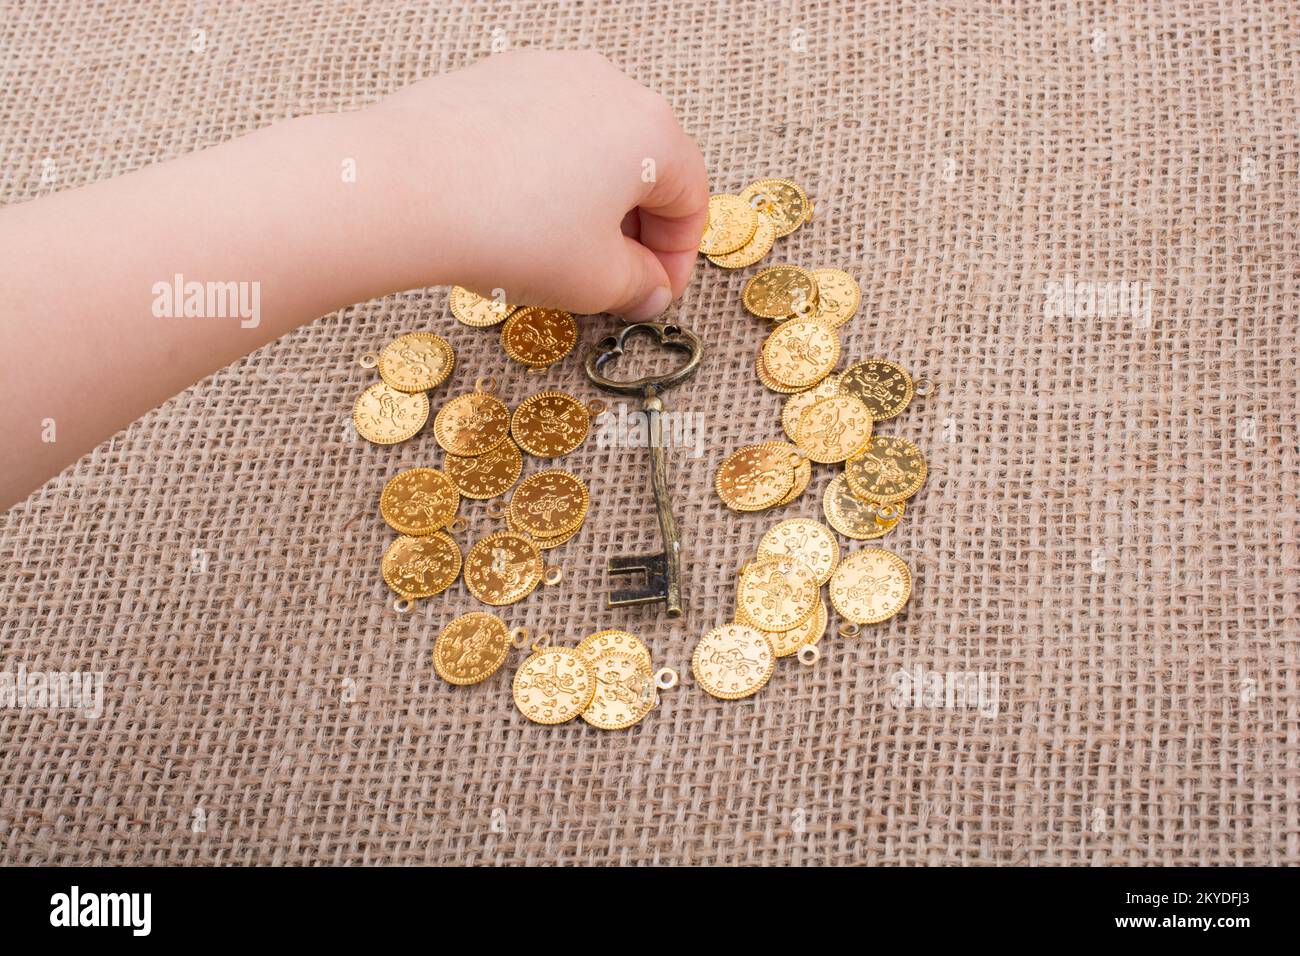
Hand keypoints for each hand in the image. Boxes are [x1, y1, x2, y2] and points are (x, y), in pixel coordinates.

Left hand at [369, 50, 708, 319]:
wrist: (404, 189)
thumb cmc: (512, 233)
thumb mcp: (595, 281)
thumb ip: (639, 287)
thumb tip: (648, 288)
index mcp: (651, 131)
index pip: (690, 200)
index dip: (677, 259)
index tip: (653, 294)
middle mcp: (609, 86)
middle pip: (644, 167)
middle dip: (636, 230)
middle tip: (613, 281)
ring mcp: (550, 73)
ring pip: (592, 146)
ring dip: (590, 202)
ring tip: (558, 252)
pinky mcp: (498, 77)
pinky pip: (542, 131)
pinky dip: (544, 174)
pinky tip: (513, 215)